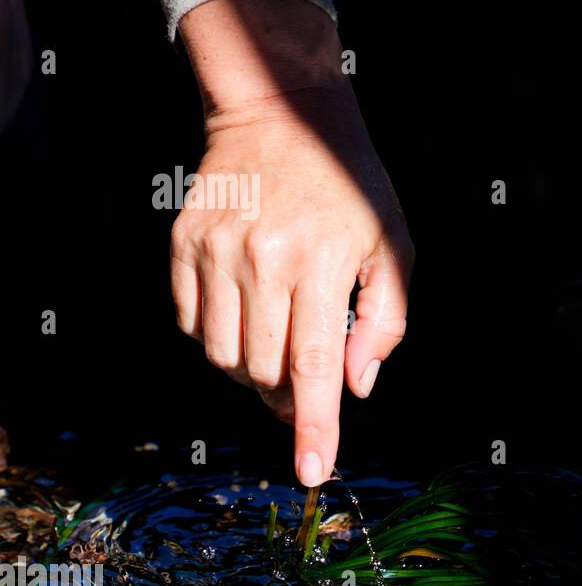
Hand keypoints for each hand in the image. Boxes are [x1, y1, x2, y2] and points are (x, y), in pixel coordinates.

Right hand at [172, 0, 412, 486]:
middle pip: (266, 371)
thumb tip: (354, 387)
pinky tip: (247, 317)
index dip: (313, 427)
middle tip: (308, 384)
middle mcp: (262, 261)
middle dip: (289, 396)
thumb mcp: (393, 247)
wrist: (282, 114)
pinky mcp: (183, 243)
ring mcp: (216, 252)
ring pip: (224, 356)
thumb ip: (383, 322)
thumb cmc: (352, 187)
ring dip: (255, 372)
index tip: (311, 472)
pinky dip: (220, 339)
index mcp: (322, 265)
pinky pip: (192, 324)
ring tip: (280, 345)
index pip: (314, 368)